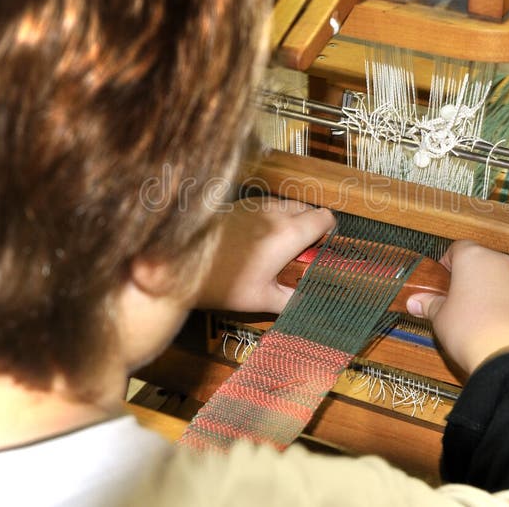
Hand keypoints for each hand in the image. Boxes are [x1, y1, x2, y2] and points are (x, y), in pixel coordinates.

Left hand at [195, 197, 335, 313]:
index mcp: (290, 234)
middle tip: (299, 254)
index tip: (320, 251)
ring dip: (291, 221)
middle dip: (311, 228)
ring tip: (278, 248)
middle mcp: (277, 214)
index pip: (326, 218)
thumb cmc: (222, 283)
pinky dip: (271, 218)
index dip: (328, 234)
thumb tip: (310, 304)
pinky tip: (256, 240)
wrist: (179, 264)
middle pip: (309, 209)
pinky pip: (267, 206)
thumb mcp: (262, 299)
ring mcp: (257, 206)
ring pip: (288, 205)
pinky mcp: (240, 205)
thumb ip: (292, 300)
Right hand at [406, 240, 508, 374]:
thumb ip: (429, 304)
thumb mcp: (440, 316)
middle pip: (477, 261)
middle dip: (463, 277)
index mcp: (472, 257)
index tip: (439, 281)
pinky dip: (498, 303)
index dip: (445, 264)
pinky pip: (508, 294)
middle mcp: (497, 262)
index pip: (456, 248)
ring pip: (494, 277)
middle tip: (450, 298)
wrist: (506, 355)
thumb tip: (417, 302)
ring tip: (468, 315)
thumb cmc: (473, 330)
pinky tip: (486, 323)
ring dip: (482, 290)